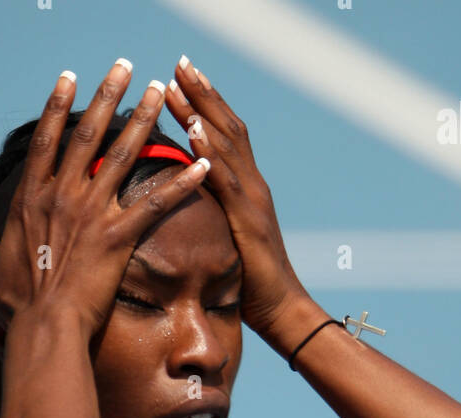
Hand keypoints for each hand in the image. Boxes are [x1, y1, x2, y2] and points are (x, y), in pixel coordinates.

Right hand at [0, 59, 209, 337]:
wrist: (44, 330)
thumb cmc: (14, 305)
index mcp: (30, 199)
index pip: (46, 140)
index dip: (58, 105)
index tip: (70, 76)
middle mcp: (62, 197)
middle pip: (88, 134)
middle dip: (109, 96)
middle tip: (126, 68)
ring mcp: (91, 214)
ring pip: (123, 156)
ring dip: (146, 121)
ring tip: (162, 93)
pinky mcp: (118, 237)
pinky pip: (155, 204)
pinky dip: (181, 183)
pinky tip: (203, 164)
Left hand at [164, 57, 309, 346]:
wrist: (282, 311)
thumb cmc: (252, 286)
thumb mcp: (229, 243)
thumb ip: (215, 219)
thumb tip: (187, 209)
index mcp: (246, 189)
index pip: (225, 136)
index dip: (205, 105)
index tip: (181, 79)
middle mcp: (253, 185)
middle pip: (227, 127)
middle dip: (202, 94)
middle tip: (179, 63)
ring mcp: (254, 200)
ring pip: (226, 144)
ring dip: (200, 110)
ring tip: (178, 84)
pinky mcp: (250, 220)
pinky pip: (226, 179)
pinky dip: (209, 151)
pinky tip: (192, 130)